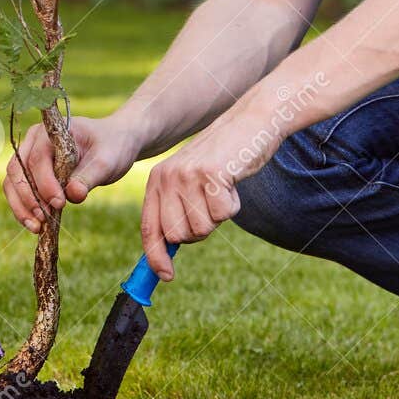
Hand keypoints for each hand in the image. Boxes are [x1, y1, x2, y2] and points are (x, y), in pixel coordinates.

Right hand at [2, 114, 142, 233]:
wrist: (112, 143)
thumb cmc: (110, 147)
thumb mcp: (108, 160)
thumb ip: (90, 176)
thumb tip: (73, 195)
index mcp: (52, 131)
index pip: (39, 157)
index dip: (45, 183)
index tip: (60, 203)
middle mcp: (34, 140)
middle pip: (17, 170)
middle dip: (28, 197)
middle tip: (44, 218)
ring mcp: (28, 155)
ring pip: (12, 182)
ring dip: (21, 206)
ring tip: (37, 227)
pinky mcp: (29, 172)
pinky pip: (17, 190)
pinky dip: (23, 208)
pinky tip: (36, 225)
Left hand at [140, 121, 266, 281]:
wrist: (249, 123)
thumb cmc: (221, 159)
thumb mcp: (189, 180)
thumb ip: (175, 209)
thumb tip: (166, 253)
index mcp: (157, 180)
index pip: (150, 228)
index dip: (156, 256)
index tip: (166, 275)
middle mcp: (168, 177)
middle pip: (179, 235)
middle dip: (199, 230)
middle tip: (210, 206)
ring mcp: (189, 175)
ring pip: (202, 228)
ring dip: (217, 216)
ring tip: (221, 189)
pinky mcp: (212, 174)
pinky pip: (224, 214)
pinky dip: (233, 205)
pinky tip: (232, 182)